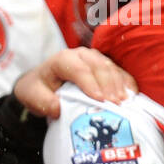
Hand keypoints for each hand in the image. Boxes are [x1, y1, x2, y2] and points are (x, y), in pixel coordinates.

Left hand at [12, 47, 135, 119]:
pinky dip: (127, 84)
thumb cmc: (38, 89)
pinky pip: (120, 73)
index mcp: (62, 59)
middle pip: (99, 67)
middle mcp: (81, 55)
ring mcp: (95, 59)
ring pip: (111, 68)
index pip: (79, 69)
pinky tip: (131, 97)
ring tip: (124, 103)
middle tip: (115, 104)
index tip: (99, 100)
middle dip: (109, 85)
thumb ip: (44, 102)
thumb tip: (59, 108)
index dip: (90, 84)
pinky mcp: (106, 67)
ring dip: (119, 85)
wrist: (42, 84)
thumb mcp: (32, 96)